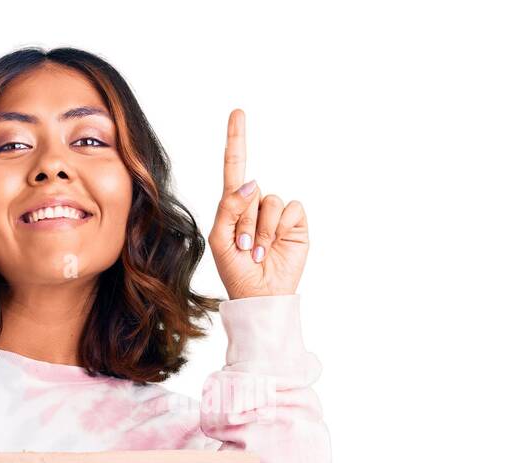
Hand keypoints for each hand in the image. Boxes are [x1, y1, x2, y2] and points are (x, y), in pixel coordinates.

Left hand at [208, 109, 308, 299]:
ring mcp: (277, 214)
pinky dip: (278, 229)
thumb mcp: (220, 238)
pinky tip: (274, 247)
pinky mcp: (296, 223)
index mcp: (235, 205)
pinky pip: (289, 210)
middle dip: (244, 220)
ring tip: (257, 250)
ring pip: (269, 201)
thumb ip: (230, 207)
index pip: (235, 166)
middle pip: (250, 190)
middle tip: (242, 246)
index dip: (237, 139)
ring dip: (261, 229)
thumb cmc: (235, 269)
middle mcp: (257, 204)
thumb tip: (254, 183)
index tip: (238, 113)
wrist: (259, 295)